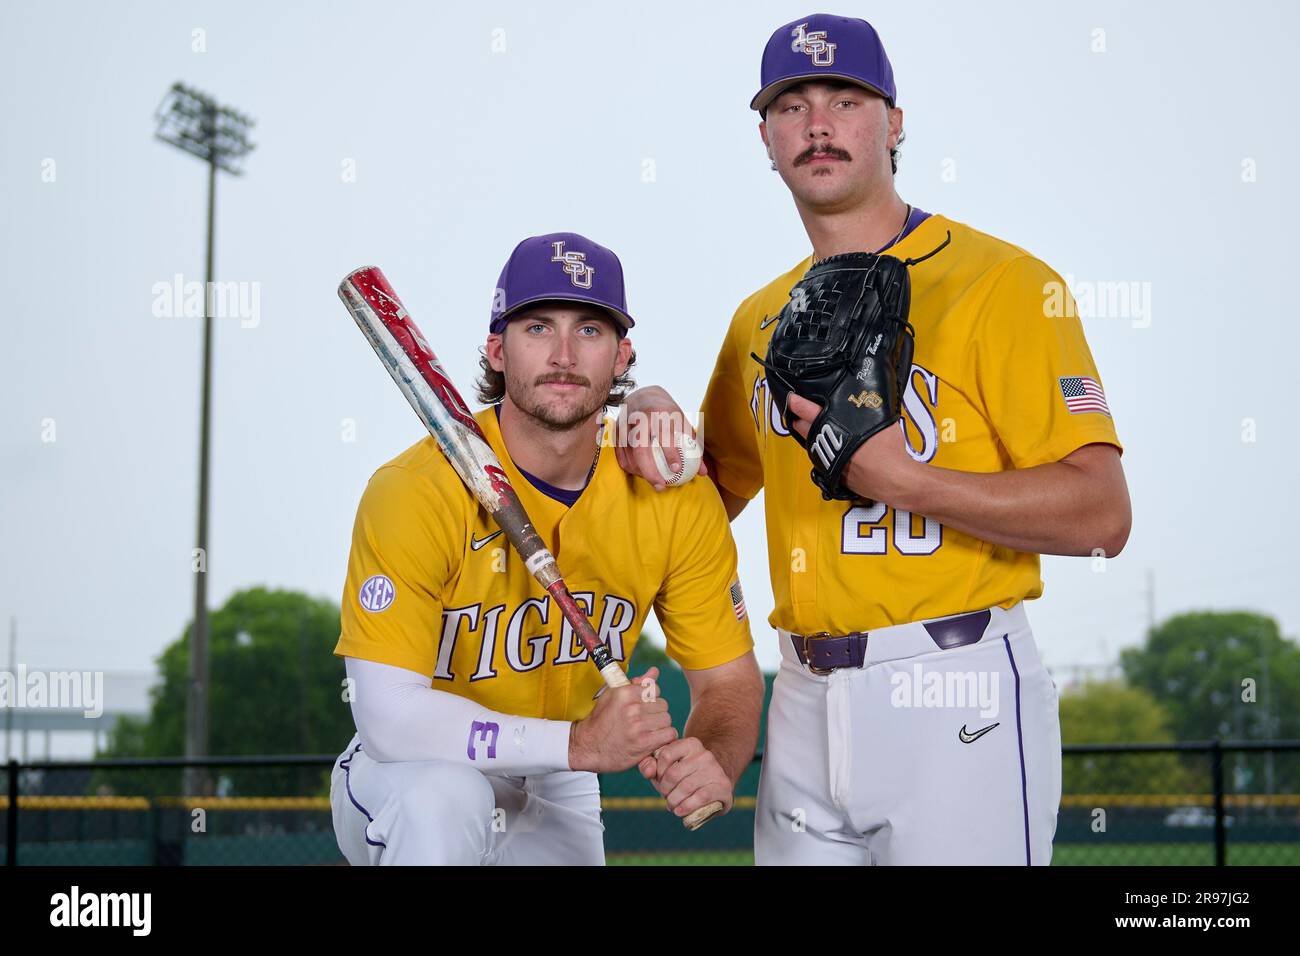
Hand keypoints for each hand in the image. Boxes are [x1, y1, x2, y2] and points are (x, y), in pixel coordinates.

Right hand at [569, 667, 677, 772]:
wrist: (588, 747)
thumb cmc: (600, 721)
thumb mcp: (612, 696)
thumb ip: (636, 684)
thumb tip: (654, 671)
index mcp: (625, 693)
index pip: (656, 690)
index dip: (651, 699)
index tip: (643, 707)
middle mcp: (633, 707)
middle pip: (663, 705)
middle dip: (656, 713)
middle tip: (645, 721)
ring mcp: (639, 726)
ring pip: (667, 719)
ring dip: (660, 726)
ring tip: (648, 731)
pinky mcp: (644, 743)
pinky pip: (669, 734)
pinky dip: (665, 738)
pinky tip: (654, 739)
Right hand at [613, 387, 709, 490]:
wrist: (643, 396)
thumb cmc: (668, 414)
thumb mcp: (684, 424)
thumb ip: (693, 447)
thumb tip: (703, 473)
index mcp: (660, 412)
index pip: (664, 434)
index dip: (670, 452)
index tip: (676, 469)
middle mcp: (640, 418)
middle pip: (641, 449)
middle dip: (650, 471)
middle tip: (661, 486)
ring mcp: (625, 426)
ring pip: (629, 455)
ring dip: (641, 473)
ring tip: (655, 482)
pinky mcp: (616, 433)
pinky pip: (621, 456)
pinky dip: (631, 467)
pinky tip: (642, 474)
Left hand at [637, 737, 732, 819]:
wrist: (716, 784)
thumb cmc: (686, 776)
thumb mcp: (668, 767)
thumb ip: (651, 765)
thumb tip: (647, 771)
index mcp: (690, 744)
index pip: (665, 755)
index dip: (658, 772)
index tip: (660, 780)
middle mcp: (704, 754)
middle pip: (673, 774)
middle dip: (665, 790)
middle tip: (666, 797)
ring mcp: (715, 769)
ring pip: (686, 788)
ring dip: (673, 801)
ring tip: (672, 806)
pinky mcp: (722, 786)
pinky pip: (700, 798)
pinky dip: (686, 807)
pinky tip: (679, 811)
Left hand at [785, 392, 917, 506]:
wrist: (893, 479)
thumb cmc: (889, 447)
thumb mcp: (878, 419)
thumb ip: (864, 410)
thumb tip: (862, 402)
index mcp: (835, 426)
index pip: (808, 411)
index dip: (796, 403)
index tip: (791, 398)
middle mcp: (826, 444)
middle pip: (803, 429)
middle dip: (800, 420)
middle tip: (800, 414)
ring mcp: (827, 461)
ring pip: (812, 446)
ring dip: (811, 437)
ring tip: (814, 429)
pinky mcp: (832, 475)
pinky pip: (822, 460)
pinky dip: (824, 452)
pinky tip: (831, 449)